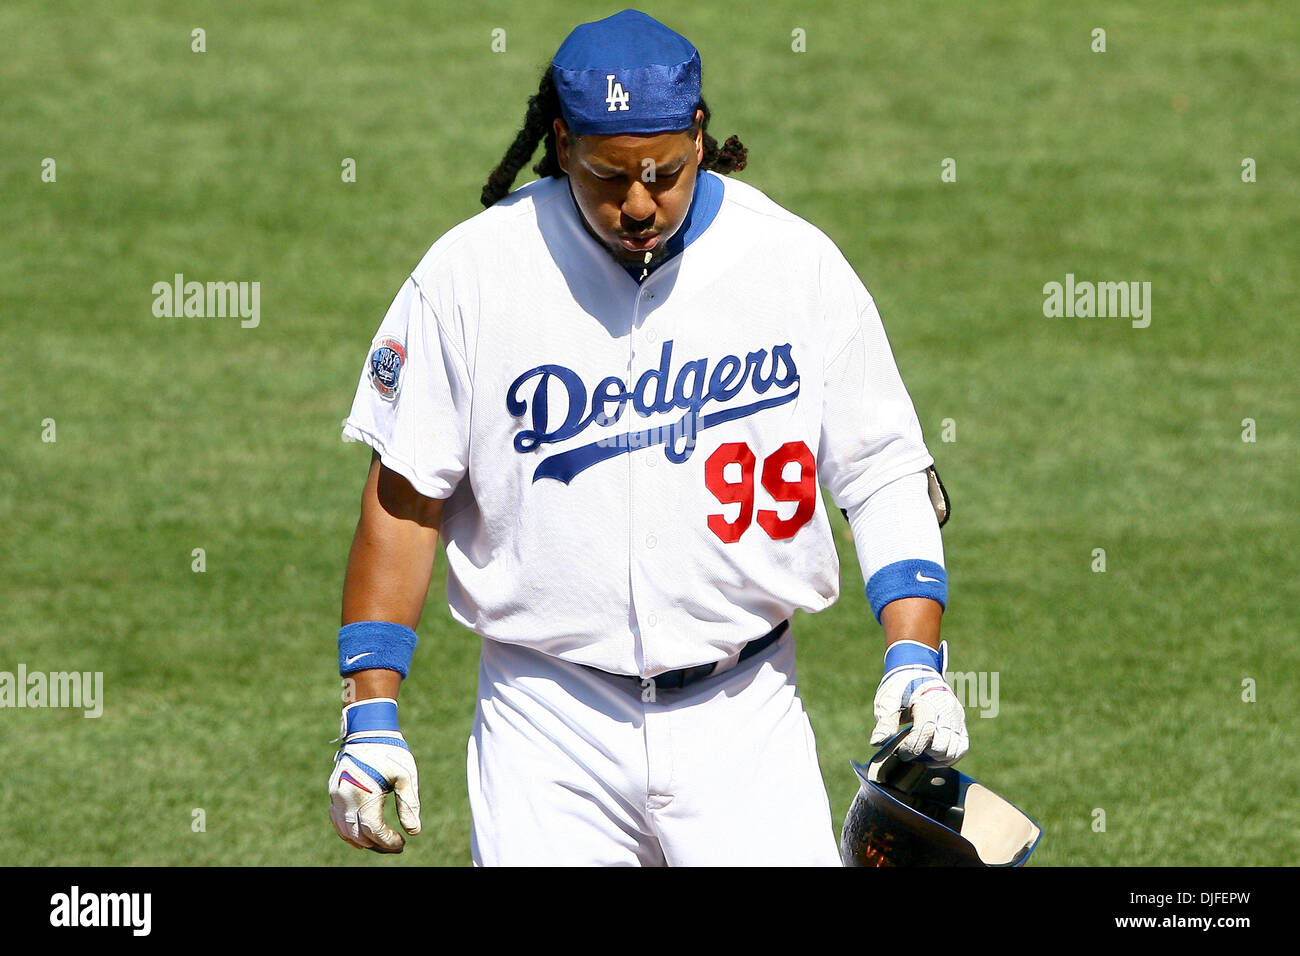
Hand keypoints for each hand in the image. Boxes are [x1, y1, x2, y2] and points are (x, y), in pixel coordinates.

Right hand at [329, 698, 420, 851]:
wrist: (367, 730)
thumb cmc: (390, 751)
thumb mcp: (405, 776)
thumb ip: (408, 805)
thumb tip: (414, 831)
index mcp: (364, 795)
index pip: (374, 831)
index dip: (388, 842)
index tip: (402, 843)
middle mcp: (345, 799)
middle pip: (359, 835)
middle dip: (377, 844)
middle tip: (395, 844)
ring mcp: (336, 796)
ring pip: (345, 831)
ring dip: (363, 840)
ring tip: (381, 842)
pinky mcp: (333, 791)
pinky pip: (337, 820)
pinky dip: (348, 831)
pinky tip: (361, 835)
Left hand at [870, 639, 967, 765]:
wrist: (918, 673)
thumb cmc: (900, 687)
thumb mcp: (888, 699)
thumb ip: (885, 721)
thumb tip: (877, 742)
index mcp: (929, 699)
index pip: (926, 730)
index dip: (911, 747)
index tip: (899, 752)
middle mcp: (948, 708)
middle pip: (942, 744)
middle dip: (923, 753)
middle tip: (908, 752)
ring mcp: (957, 717)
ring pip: (953, 750)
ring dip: (935, 758)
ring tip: (919, 753)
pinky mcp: (961, 724)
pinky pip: (961, 748)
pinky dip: (947, 758)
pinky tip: (931, 757)